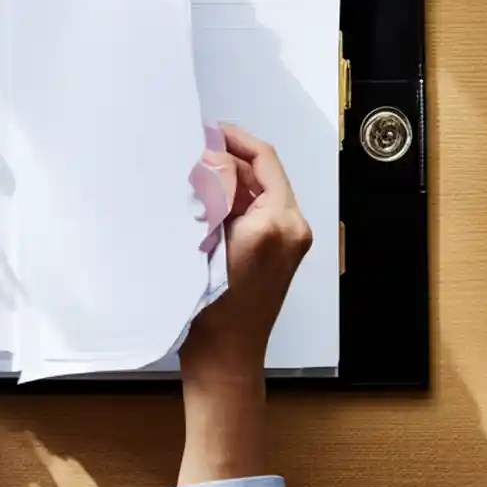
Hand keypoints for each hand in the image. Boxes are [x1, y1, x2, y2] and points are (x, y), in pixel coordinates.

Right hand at [177, 123, 311, 485]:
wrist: (225, 355)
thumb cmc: (213, 311)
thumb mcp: (207, 240)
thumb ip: (216, 193)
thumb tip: (213, 158)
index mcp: (279, 223)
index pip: (264, 160)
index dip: (235, 139)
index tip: (210, 130)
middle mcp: (293, 229)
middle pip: (264, 174)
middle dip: (230, 159)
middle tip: (195, 150)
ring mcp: (289, 242)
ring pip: (259, 192)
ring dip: (229, 179)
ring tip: (194, 174)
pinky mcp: (278, 253)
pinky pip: (257, 212)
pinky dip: (234, 200)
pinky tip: (205, 201)